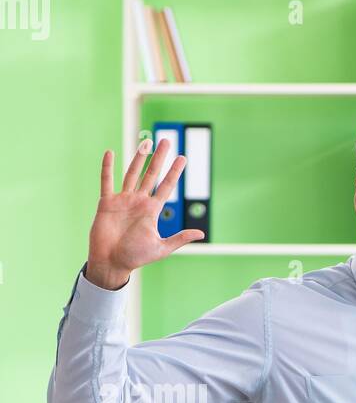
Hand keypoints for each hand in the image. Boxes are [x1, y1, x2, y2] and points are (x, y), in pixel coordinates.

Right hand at [85, 138, 204, 289]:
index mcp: (152, 210)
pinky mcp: (107, 202)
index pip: (166, 186)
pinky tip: (111, 153)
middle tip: (167, 141)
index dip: (175, 173)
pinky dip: (107, 168)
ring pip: (131, 173)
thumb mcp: (161, 248)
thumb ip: (180, 238)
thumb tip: (201, 233)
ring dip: (138, 158)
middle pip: (151, 174)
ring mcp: (123, 200)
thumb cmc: (136, 257)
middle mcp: (139, 201)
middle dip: (159, 158)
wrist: (112, 262)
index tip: (183, 158)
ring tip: (146, 142)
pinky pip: (107, 181)